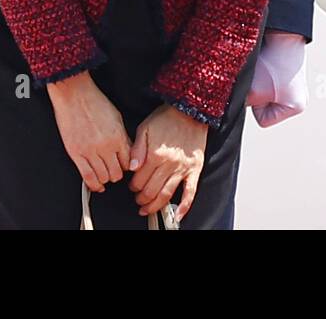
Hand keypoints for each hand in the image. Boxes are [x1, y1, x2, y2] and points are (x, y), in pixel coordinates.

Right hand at [48, 71, 132, 192]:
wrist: (75, 95)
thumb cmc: (95, 102)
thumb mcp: (117, 117)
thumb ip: (122, 136)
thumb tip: (127, 150)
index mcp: (117, 136)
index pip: (128, 162)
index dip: (128, 166)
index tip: (125, 166)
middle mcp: (105, 146)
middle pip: (116, 173)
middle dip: (117, 174)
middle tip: (116, 172)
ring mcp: (89, 151)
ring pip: (103, 177)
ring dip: (106, 179)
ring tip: (105, 176)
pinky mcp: (75, 154)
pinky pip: (87, 176)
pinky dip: (93, 185)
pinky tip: (96, 185)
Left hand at [129, 104, 207, 220]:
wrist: (190, 110)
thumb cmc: (166, 118)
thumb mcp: (144, 128)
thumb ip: (136, 149)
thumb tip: (131, 168)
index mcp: (155, 155)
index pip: (139, 180)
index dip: (132, 186)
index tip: (132, 186)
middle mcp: (169, 164)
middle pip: (151, 191)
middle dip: (141, 198)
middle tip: (138, 198)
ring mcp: (182, 168)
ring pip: (166, 195)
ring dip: (154, 206)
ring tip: (147, 209)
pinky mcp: (195, 169)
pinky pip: (190, 191)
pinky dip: (185, 206)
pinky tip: (178, 215)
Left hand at [246, 31, 308, 127]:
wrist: (283, 33)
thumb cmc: (274, 62)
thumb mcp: (252, 90)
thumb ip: (239, 105)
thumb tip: (228, 108)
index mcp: (296, 107)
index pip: (263, 120)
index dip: (256, 106)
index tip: (260, 89)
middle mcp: (298, 96)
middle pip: (263, 106)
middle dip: (257, 93)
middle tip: (260, 78)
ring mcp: (293, 83)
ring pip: (263, 91)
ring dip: (258, 82)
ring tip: (262, 69)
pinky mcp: (287, 70)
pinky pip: (267, 78)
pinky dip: (262, 72)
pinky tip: (264, 63)